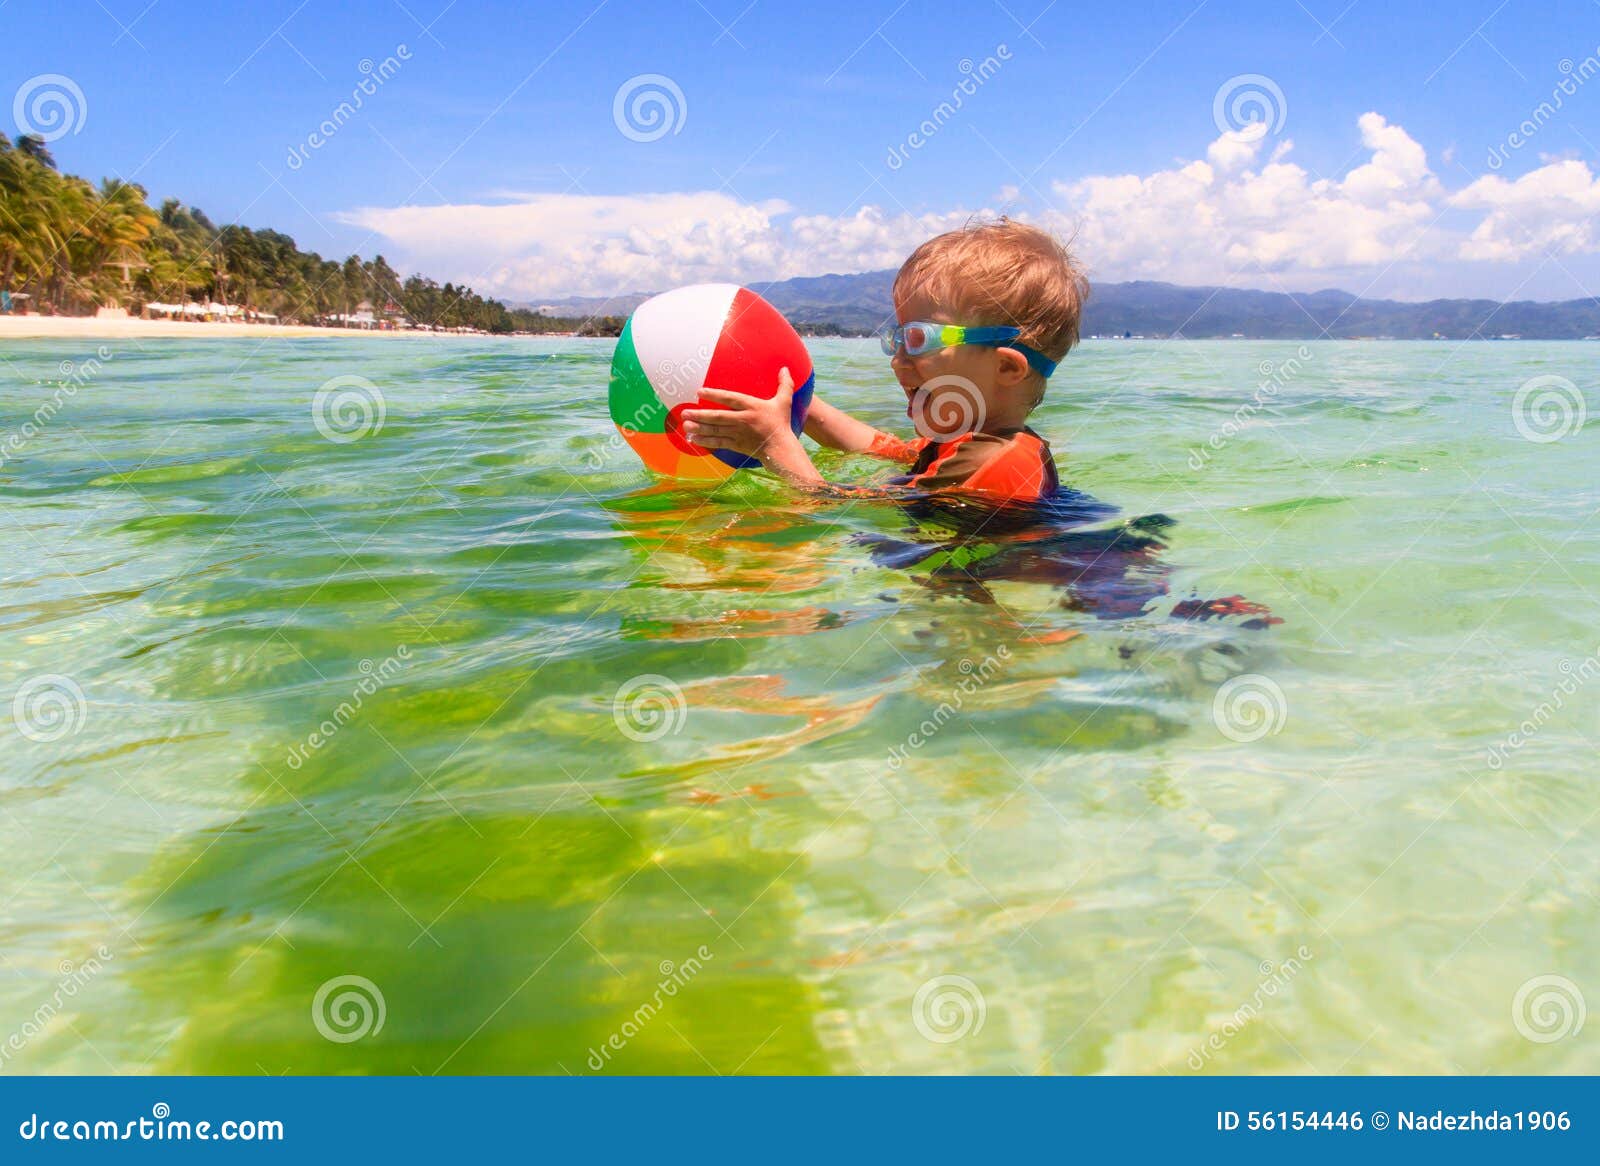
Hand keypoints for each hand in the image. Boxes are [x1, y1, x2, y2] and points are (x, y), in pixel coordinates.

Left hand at [680, 367, 797, 459]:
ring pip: (715, 430)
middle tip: (684, 412)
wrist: (781, 448)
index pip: (730, 399)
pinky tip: (693, 439)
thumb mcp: (784, 402)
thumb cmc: (781, 423)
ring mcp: (738, 434)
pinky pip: (718, 443)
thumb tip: (785, 368)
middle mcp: (742, 420)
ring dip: (699, 428)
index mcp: (752, 407)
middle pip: (718, 417)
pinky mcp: (736, 445)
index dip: (715, 395)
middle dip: (700, 415)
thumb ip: (784, 384)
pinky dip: (706, 441)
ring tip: (685, 425)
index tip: (700, 392)